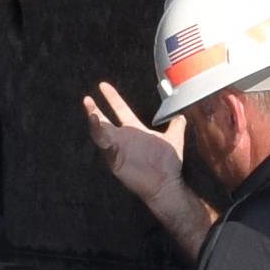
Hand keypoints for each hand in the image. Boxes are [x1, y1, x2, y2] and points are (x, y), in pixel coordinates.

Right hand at [77, 83, 187, 217]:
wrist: (166, 183)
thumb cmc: (168, 164)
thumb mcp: (174, 138)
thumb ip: (177, 125)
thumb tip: (182, 113)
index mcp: (134, 130)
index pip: (120, 109)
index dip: (112, 97)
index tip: (103, 85)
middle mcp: (124, 138)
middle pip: (104, 121)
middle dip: (94, 110)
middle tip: (87, 99)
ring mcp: (118, 150)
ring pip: (101, 134)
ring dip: (95, 125)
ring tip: (91, 114)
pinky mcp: (116, 162)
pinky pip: (107, 150)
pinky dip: (103, 141)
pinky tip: (101, 134)